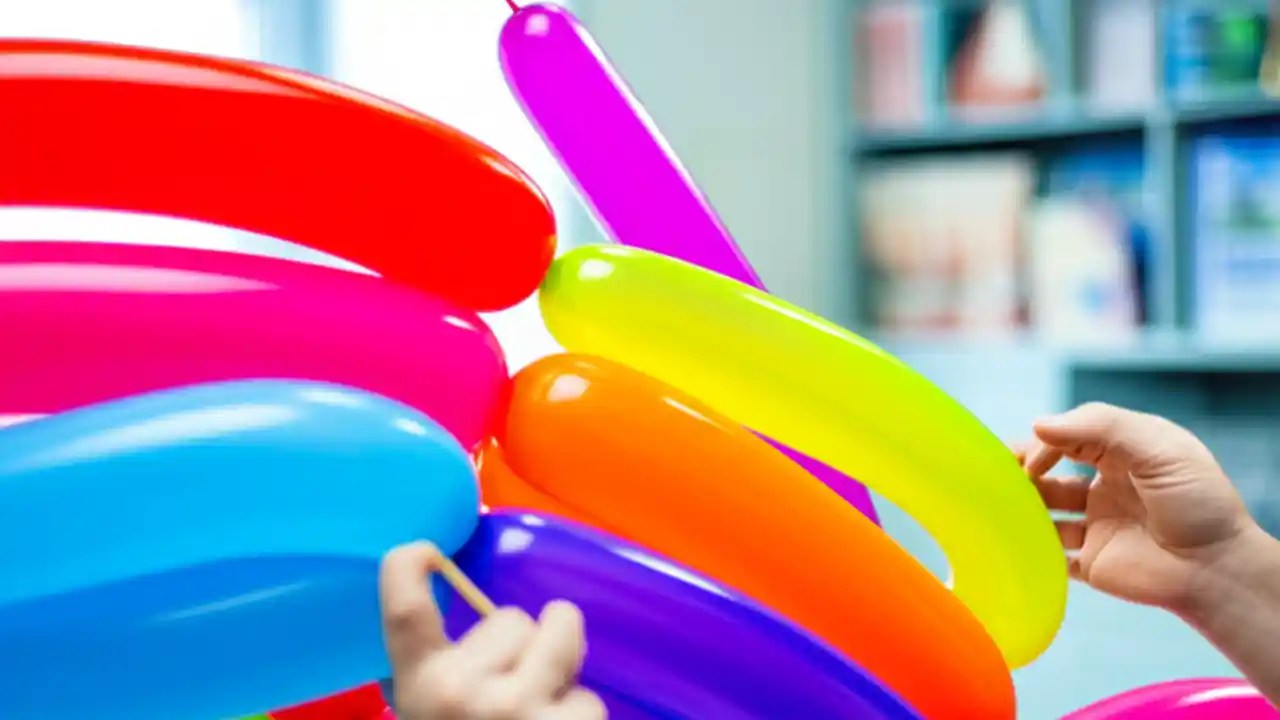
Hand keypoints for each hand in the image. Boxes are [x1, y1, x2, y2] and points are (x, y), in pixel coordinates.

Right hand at [379, 542, 605, 719]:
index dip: (407, 566)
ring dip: (560, 676)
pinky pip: (591, 699)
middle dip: (521, 645)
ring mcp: (520, 712)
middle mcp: (465, 693)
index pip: (402, 610)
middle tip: (509, 687)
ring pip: (563, 645)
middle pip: (513, 617)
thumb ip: (442, 677)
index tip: (421, 552)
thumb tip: (481, 618)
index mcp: (420, 689)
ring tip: (540, 716)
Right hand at [1018, 402, 1256, 613]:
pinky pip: (1052, 555)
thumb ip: (1099, 427)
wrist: (1216, 570)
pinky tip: (1013, 541)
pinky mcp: (1092, 562)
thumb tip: (1038, 425)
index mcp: (1123, 455)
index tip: (1030, 461)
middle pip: (1051, 474)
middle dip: (1022, 472)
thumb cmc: (1195, 501)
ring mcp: (1097, 525)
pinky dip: (1030, 549)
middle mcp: (1105, 487)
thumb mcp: (1157, 448)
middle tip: (995, 477)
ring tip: (999, 509)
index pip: (1070, 437)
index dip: (1044, 444)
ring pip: (1046, 512)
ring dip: (1022, 508)